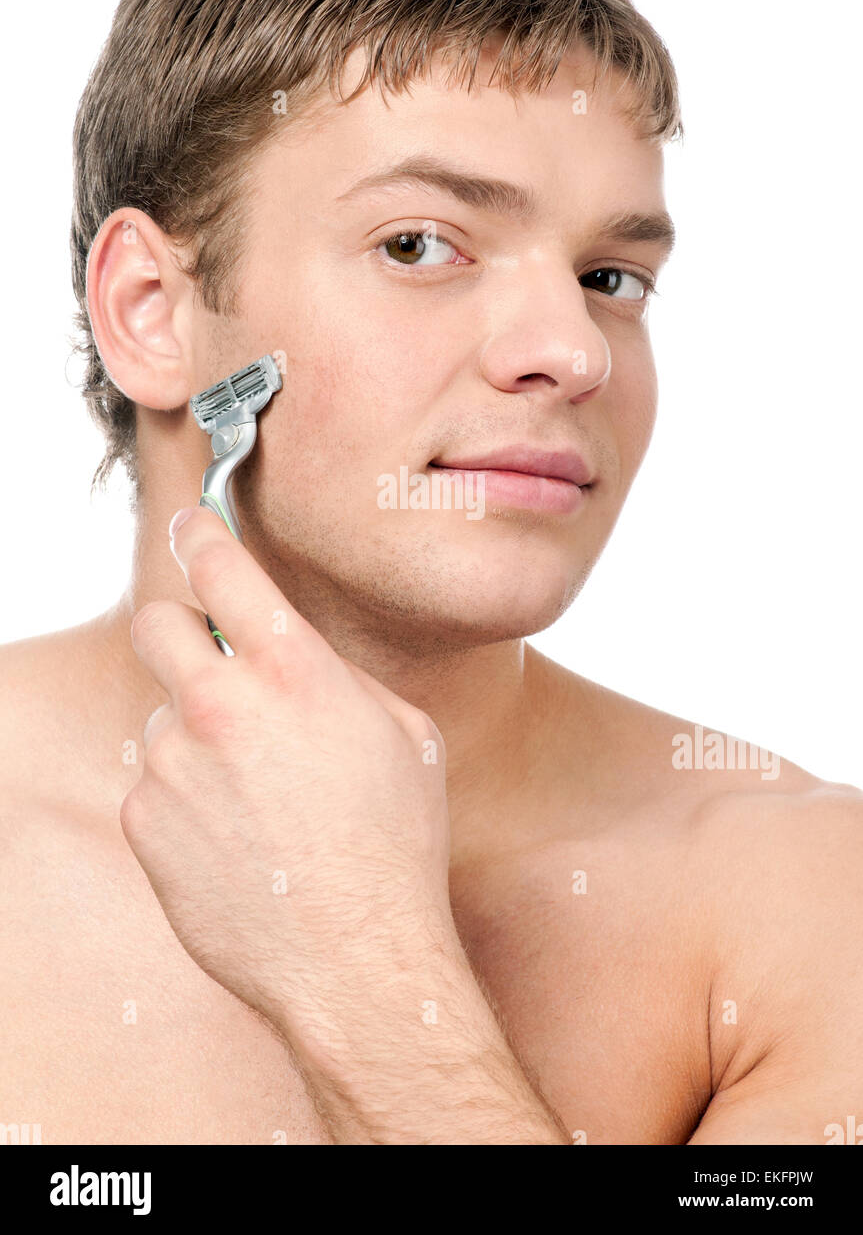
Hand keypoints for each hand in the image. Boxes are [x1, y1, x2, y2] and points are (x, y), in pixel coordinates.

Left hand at [122, 506, 452, 1047]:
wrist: (355, 957)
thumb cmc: (395, 844)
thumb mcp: (401, 732)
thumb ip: (335, 674)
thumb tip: (291, 651)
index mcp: (294, 669)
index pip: (222, 567)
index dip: (201, 534)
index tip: (192, 525)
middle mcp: (222, 704)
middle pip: (156, 621)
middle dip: (178, 626)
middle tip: (207, 656)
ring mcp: (174, 763)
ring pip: (162, 713)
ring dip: (197, 733)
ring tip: (256, 794)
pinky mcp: (145, 819)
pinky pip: (156, 782)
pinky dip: (186, 796)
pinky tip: (237, 835)